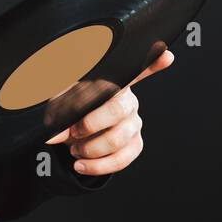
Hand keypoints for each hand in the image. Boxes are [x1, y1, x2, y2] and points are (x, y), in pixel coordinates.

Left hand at [43, 49, 174, 176]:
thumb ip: (57, 110)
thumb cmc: (70, 108)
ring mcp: (134, 123)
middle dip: (89, 125)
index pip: (133, 70)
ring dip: (89, 149)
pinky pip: (122, 159)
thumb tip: (55, 134)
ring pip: (117, 139)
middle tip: (72, 132)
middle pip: (116, 110)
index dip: (152, 63)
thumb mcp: (59, 99)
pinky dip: (98, 166)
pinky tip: (82, 164)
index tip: (165, 55)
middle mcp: (128, 100)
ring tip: (74, 148)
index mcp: (111, 81)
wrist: (74, 132)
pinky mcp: (134, 144)